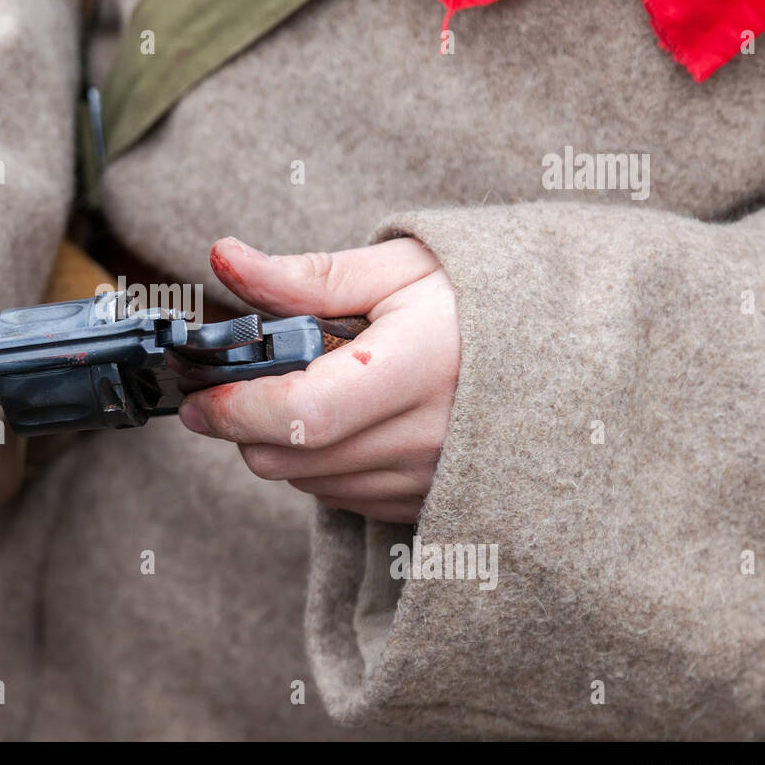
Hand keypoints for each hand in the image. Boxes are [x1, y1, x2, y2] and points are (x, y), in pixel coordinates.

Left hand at [178, 237, 458, 522]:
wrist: (568, 354)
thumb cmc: (481, 299)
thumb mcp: (400, 268)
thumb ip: (306, 276)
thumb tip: (223, 259)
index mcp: (418, 368)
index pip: (302, 412)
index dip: (236, 408)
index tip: (197, 393)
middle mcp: (427, 439)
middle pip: (290, 458)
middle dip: (243, 425)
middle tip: (233, 382)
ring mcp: (430, 482)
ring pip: (308, 482)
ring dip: (281, 443)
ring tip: (305, 388)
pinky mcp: (428, 505)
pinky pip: (342, 497)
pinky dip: (321, 463)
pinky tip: (344, 419)